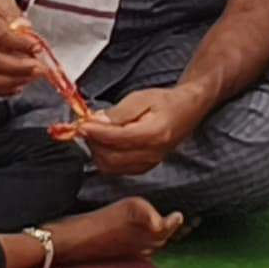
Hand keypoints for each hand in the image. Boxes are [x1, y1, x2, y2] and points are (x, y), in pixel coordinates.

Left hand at [70, 84, 201, 181]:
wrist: (187, 111)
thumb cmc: (166, 101)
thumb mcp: (142, 97)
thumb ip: (119, 112)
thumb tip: (96, 121)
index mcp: (154, 134)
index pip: (117, 139)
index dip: (96, 132)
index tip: (81, 124)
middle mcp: (152, 154)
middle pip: (111, 157)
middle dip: (94, 143)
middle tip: (86, 126)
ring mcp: (149, 164)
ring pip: (111, 167)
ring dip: (98, 151)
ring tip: (95, 133)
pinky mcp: (144, 168)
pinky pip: (117, 169)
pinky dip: (106, 158)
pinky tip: (105, 143)